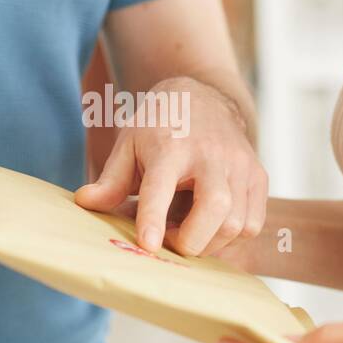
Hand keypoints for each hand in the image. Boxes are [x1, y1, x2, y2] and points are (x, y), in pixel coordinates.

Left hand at [74, 77, 266, 256]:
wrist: (204, 97)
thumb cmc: (160, 127)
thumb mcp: (128, 145)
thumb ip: (109, 180)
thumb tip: (84, 203)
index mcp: (171, 146)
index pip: (161, 185)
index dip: (154, 217)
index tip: (149, 245)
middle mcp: (211, 154)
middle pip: (215, 209)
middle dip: (191, 241)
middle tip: (170, 241)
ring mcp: (240, 165)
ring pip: (236, 223)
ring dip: (209, 242)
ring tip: (187, 230)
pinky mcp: (258, 177)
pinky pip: (252, 224)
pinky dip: (231, 237)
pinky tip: (211, 226)